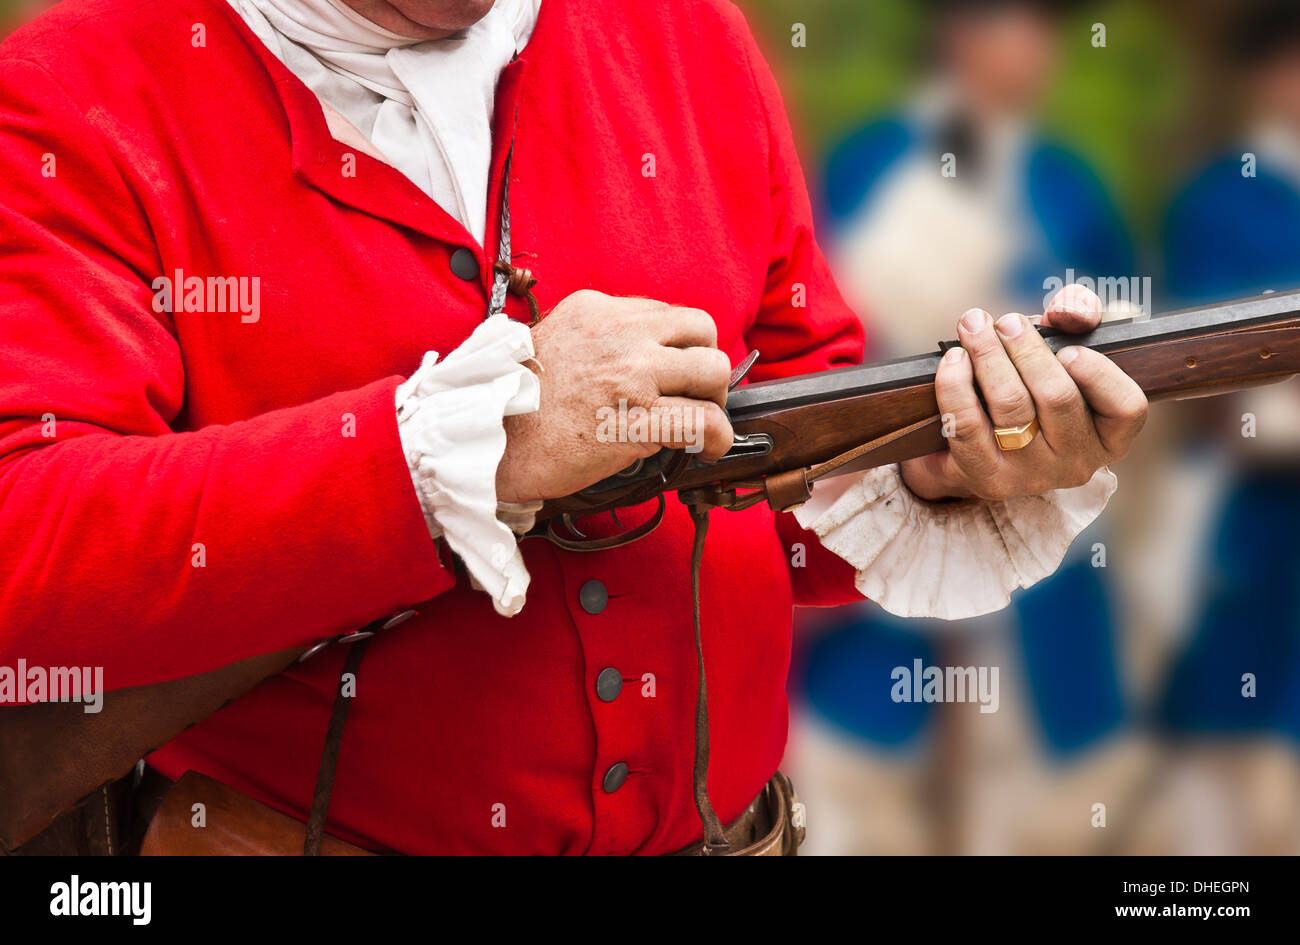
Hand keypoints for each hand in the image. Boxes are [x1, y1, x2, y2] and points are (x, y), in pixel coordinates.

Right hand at [496, 290, 733, 502]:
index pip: (667, 313)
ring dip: (714, 400)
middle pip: (703, 330)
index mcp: (597, 310)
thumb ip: (598, 340)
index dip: (678, 347)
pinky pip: (705, 421)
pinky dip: (717, 437)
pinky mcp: (639, 420)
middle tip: (695, 396)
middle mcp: (620, 333)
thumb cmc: (513, 403)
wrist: (487, 441)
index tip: (673, 373)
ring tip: (700, 423)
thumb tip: (640, 359)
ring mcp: (632, 374)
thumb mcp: (555, 342)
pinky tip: (708, 449)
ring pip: (714, 370)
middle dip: (706, 366)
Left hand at [900, 284, 1147, 501]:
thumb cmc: (1032, 386)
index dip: (1099, 374)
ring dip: (988, 357)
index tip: (1068, 349)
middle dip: (1026, 350)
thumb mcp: (1063, 347)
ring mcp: (1033, 475)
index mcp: (1110, 435)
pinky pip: (968, 426)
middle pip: (1057, 397)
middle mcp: (1078, 462)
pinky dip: (956, 387)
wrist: (978, 444)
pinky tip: (954, 360)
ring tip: (974, 327)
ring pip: (1012, 405)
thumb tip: (1067, 309)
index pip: (1126, 408)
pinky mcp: (989, 478)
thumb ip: (1078, 316)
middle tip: (1005, 322)